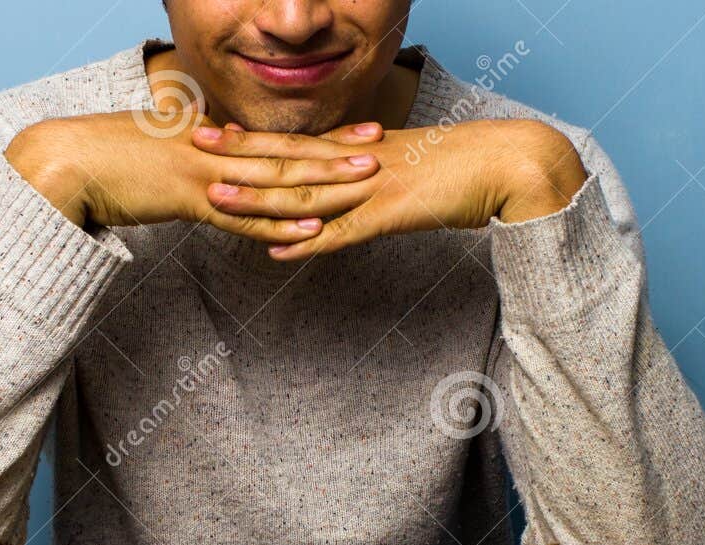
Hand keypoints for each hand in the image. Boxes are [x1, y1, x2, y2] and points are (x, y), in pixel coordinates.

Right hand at [4, 112, 386, 246]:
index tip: (361, 134)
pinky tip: (308, 231)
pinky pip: (242, 216)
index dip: (323, 139)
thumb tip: (218, 161)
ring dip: (320, 185)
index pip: (278, 138)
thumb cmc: (109, 161)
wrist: (68, 163)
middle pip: (287, 152)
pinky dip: (277, 226)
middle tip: (381, 151)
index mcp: (212, 137)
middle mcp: (215, 149)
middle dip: (336, 153)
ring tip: (361, 186)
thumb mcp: (162, 154)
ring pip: (274, 181)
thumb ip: (197, 158)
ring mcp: (204, 172)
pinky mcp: (187, 198)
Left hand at [192, 118, 587, 259]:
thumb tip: (356, 183)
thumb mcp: (415, 167)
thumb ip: (380, 175)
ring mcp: (374, 188)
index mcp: (364, 149)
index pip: (301, 142)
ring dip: (260, 200)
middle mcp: (361, 163)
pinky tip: (277, 253)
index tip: (217, 131)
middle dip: (240, 156)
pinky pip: (343, 233)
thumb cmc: (469, 168)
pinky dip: (308, 244)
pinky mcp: (393, 215)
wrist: (511, 165)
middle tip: (194, 146)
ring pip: (306, 196)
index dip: (256, 138)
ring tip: (216, 200)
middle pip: (291, 160)